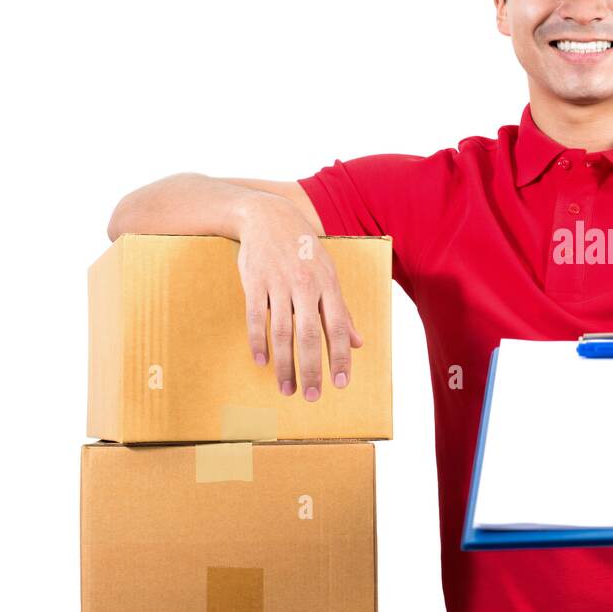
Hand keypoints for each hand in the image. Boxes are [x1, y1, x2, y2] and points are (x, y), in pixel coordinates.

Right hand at [235, 193, 362, 399]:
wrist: (269, 216)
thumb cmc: (304, 249)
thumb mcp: (329, 274)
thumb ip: (342, 310)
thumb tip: (358, 343)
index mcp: (328, 284)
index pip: (338, 327)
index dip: (340, 357)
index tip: (341, 384)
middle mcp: (305, 285)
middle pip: (310, 334)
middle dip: (312, 367)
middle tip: (313, 396)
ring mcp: (278, 283)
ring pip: (282, 330)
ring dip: (285, 363)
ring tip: (287, 388)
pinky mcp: (254, 281)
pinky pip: (255, 316)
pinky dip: (258, 340)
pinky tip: (262, 361)